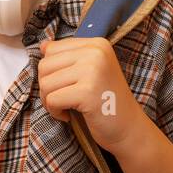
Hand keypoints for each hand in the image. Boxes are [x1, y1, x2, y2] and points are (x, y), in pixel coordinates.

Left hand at [36, 37, 146, 152]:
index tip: (66, 85)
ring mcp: (92, 71)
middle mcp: (96, 52)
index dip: (51, 72)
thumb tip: (43, 46)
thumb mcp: (91, 71)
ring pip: (45, 83)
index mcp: (97, 44)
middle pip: (45, 65)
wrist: (129, 128)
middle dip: (47, 87)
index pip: (51, 49)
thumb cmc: (106, 101)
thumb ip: (69, 56)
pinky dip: (55, 112)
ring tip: (66, 107)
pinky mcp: (87, 92)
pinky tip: (68, 116)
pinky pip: (52, 100)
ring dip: (49, 100)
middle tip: (63, 100)